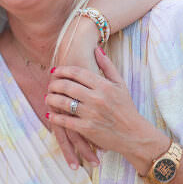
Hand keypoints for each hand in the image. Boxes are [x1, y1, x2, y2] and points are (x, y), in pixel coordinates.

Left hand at [45, 46, 164, 159]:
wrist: (134, 134)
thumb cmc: (126, 108)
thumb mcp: (120, 84)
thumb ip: (108, 66)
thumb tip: (96, 48)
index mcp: (104, 86)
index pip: (77, 73)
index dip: (63, 70)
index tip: (55, 71)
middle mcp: (97, 98)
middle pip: (67, 86)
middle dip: (54, 84)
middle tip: (50, 85)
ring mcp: (91, 114)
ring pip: (63, 103)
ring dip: (51, 99)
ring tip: (47, 98)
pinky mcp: (87, 129)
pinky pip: (65, 121)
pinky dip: (55, 118)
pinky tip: (50, 115)